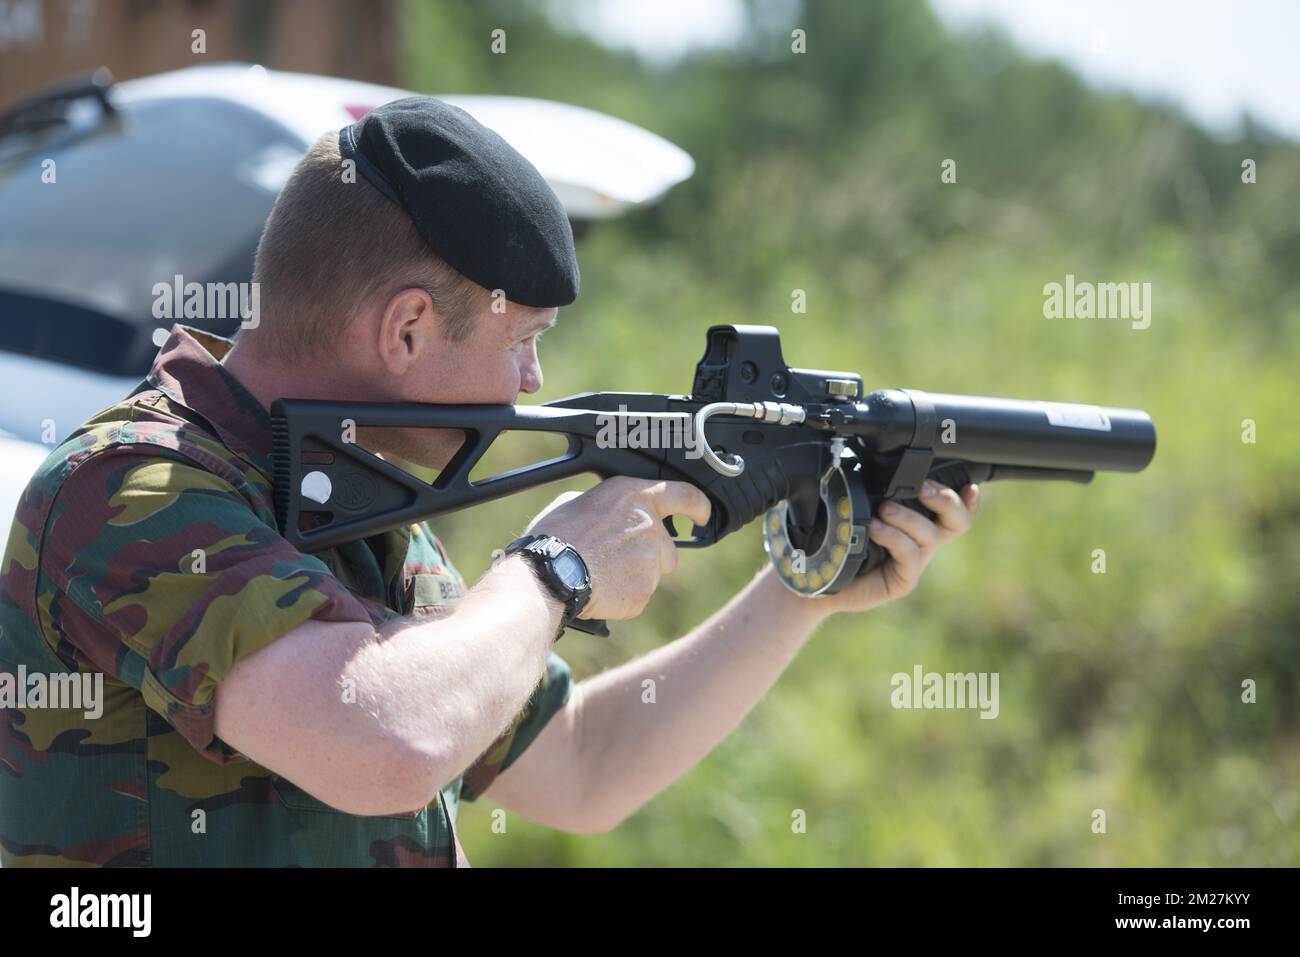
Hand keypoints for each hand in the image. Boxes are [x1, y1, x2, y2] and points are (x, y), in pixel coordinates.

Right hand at [525, 477, 711, 621]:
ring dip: (636, 576)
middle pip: (668, 548)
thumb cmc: (554, 536)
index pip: (685, 495)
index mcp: (634, 497)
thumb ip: (609, 507)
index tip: (702, 516)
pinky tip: (601, 589)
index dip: (699, 506)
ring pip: (653, 574)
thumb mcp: (578, 502)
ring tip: (601, 574)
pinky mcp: (643, 591)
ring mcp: (649, 561)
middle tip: (617, 559)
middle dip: (652, 556)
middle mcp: (649, 526)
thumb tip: (614, 514)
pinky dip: (624, 597)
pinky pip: (640, 596)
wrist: (547, 574)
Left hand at [823, 481, 979, 614]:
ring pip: (930, 535)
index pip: (953, 509)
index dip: (968, 499)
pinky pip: (910, 554)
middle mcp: (921, 541)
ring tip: (883, 510)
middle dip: (946, 500)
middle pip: (958, 521)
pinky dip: (894, 537)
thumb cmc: (838, 536)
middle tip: (922, 488)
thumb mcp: (858, 506)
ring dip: (907, 517)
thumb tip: (876, 460)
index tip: (970, 485)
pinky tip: (875, 529)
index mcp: (917, 520)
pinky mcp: (903, 580)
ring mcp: (914, 562)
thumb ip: (876, 489)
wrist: (819, 572)